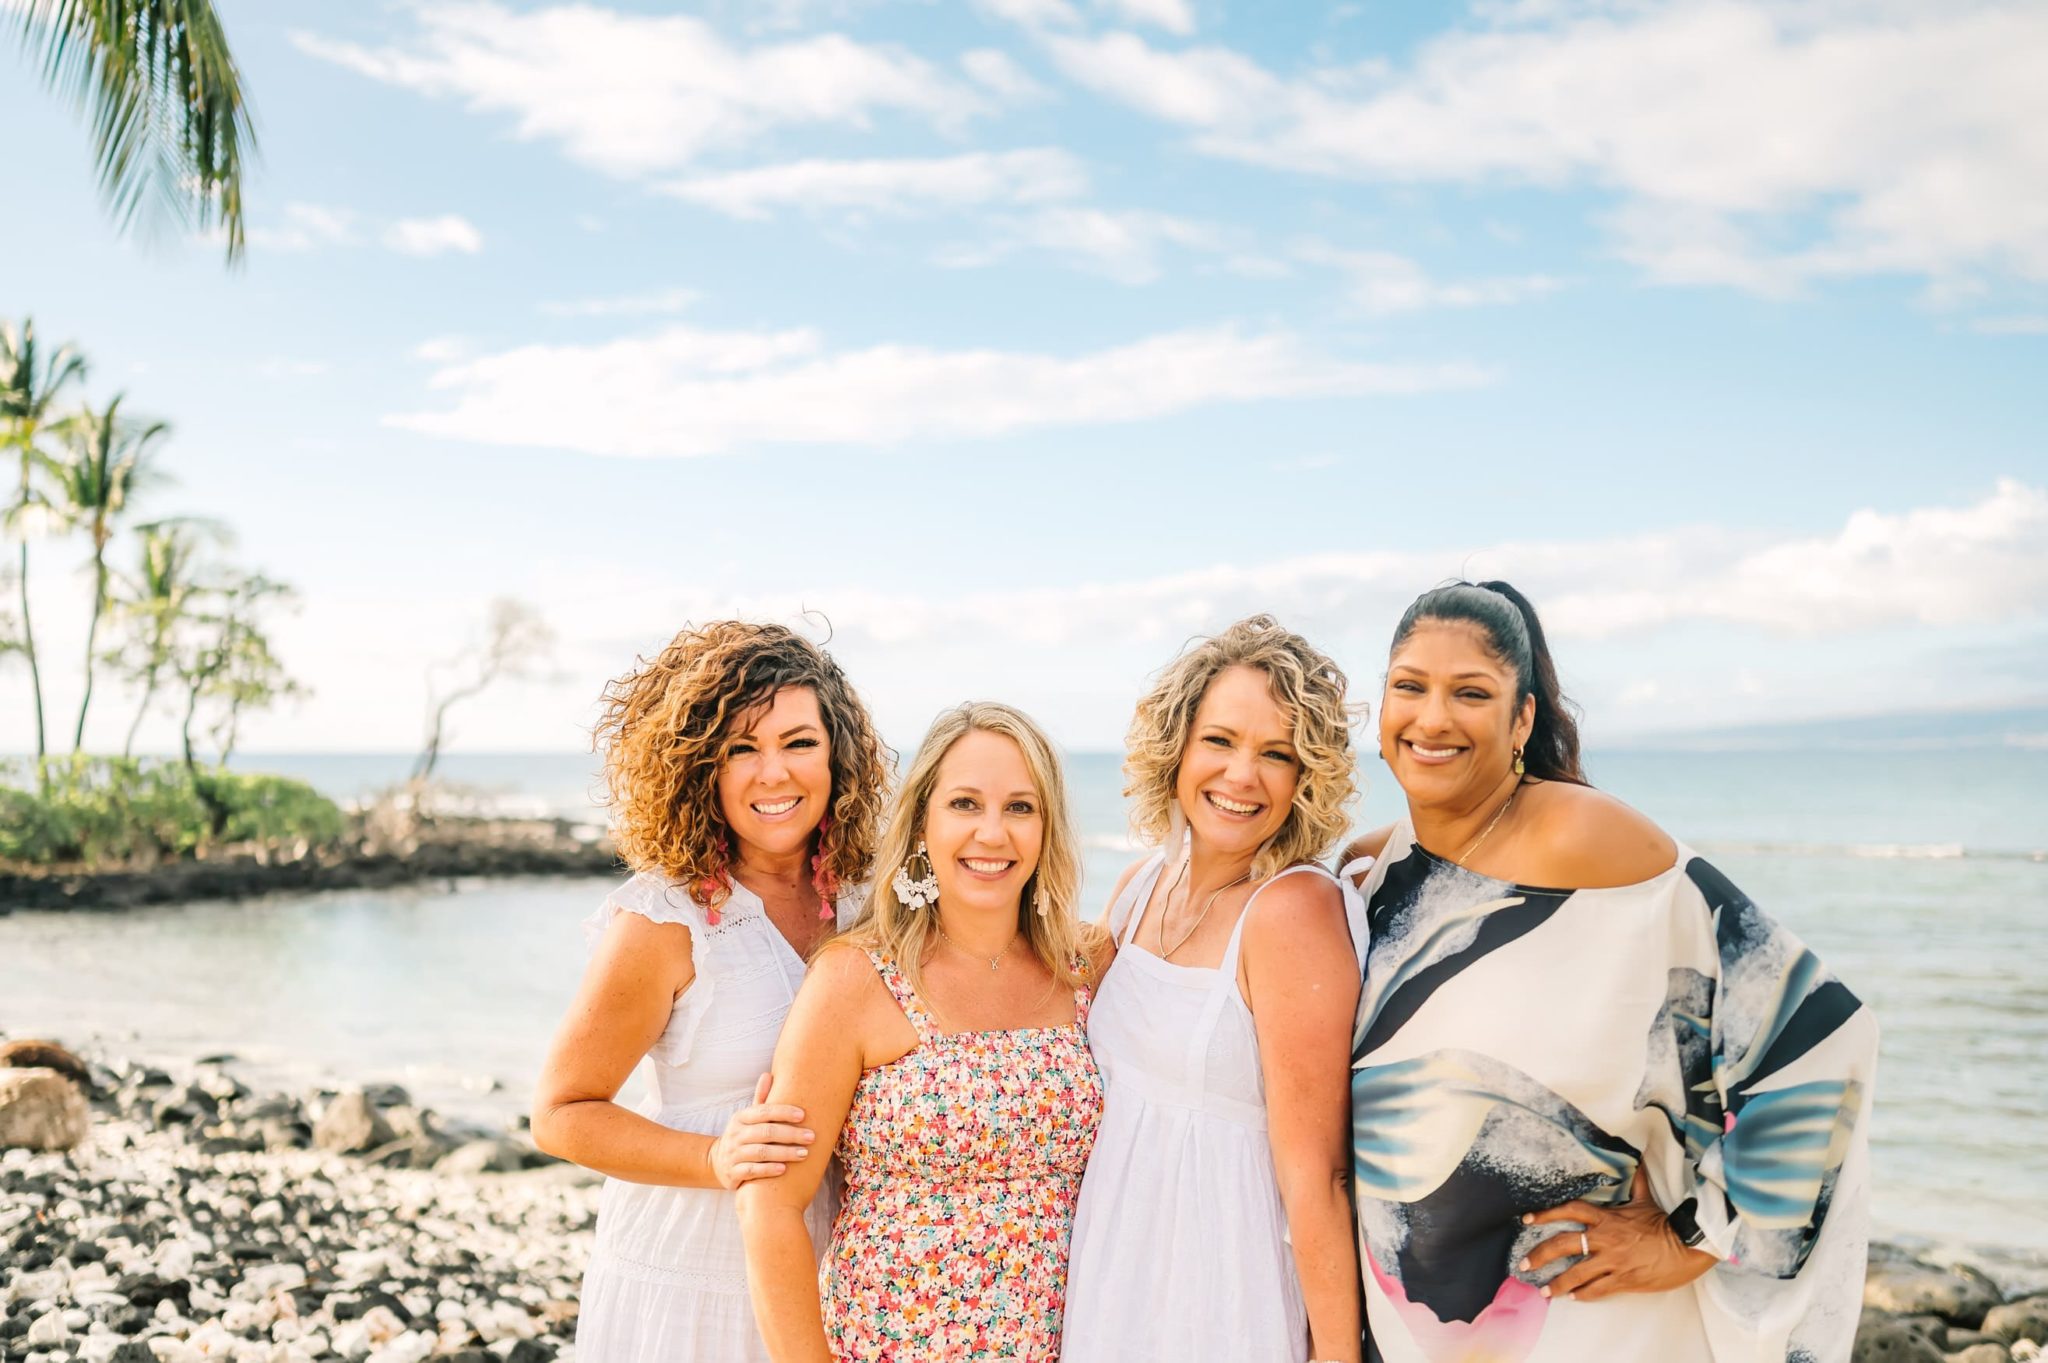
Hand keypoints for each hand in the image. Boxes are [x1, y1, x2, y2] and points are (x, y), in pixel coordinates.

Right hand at [708, 1073, 813, 1189]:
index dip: (783, 1112)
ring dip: (784, 1153)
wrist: (718, 1162)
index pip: (763, 1111)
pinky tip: (784, 1169)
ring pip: (760, 1152)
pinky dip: (768, 1170)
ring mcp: (734, 1154)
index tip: (803, 1115)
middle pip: (765, 1132)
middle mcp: (736, 1135)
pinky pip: (752, 1171)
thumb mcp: (748, 1118)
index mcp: (741, 1118)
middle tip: (811, 1137)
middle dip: (790, 1134)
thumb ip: (760, 1099)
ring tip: (804, 1154)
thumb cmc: (743, 1136)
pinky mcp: (733, 1173)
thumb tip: (768, 1074)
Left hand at [1520, 1164, 1717, 1301]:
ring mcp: (1614, 1260)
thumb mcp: (1647, 1200)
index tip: (1527, 1219)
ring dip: (1558, 1283)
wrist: (1688, 1246)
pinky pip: (1599, 1288)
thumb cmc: (1666, 1223)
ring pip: (1578, 1273)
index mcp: (1607, 1217)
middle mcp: (1605, 1238)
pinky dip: (1584, 1294)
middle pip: (1565, 1244)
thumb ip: (1636, 1182)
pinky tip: (1573, 1298)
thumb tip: (1638, 1158)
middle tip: (1524, 1263)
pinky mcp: (1625, 1279)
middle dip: (1541, 1254)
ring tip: (1544, 1291)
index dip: (1546, 1213)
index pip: (1570, 1210)